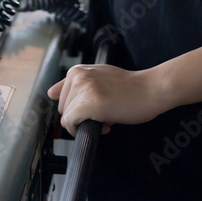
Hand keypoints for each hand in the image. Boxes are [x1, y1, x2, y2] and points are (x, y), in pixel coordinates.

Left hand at [47, 63, 161, 137]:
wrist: (151, 89)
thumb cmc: (129, 86)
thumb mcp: (99, 77)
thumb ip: (75, 84)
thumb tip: (50, 92)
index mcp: (77, 70)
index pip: (61, 97)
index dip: (78, 107)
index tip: (94, 108)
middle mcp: (78, 76)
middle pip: (63, 108)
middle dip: (81, 116)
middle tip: (105, 114)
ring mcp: (83, 89)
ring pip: (67, 117)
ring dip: (85, 124)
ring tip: (108, 117)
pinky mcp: (88, 104)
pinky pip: (70, 123)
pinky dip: (80, 130)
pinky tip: (103, 125)